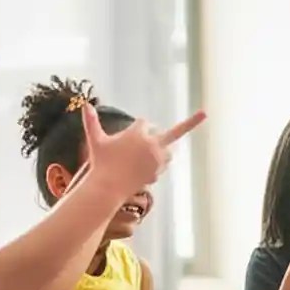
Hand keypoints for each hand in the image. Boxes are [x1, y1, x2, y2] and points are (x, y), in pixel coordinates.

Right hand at [83, 103, 204, 196]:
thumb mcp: (96, 141)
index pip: (144, 122)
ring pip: (168, 150)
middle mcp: (152, 143)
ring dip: (163, 150)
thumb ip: (91, 122)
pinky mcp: (158, 171)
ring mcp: (157, 158)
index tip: (134, 132)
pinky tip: (144, 169)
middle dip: (190, 123)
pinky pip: (161, 165)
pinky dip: (156, 165)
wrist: (107, 186)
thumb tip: (84, 104)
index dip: (138, 128)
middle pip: (174, 132)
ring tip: (148, 156)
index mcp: (138, 132)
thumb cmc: (100, 162)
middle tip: (205, 114)